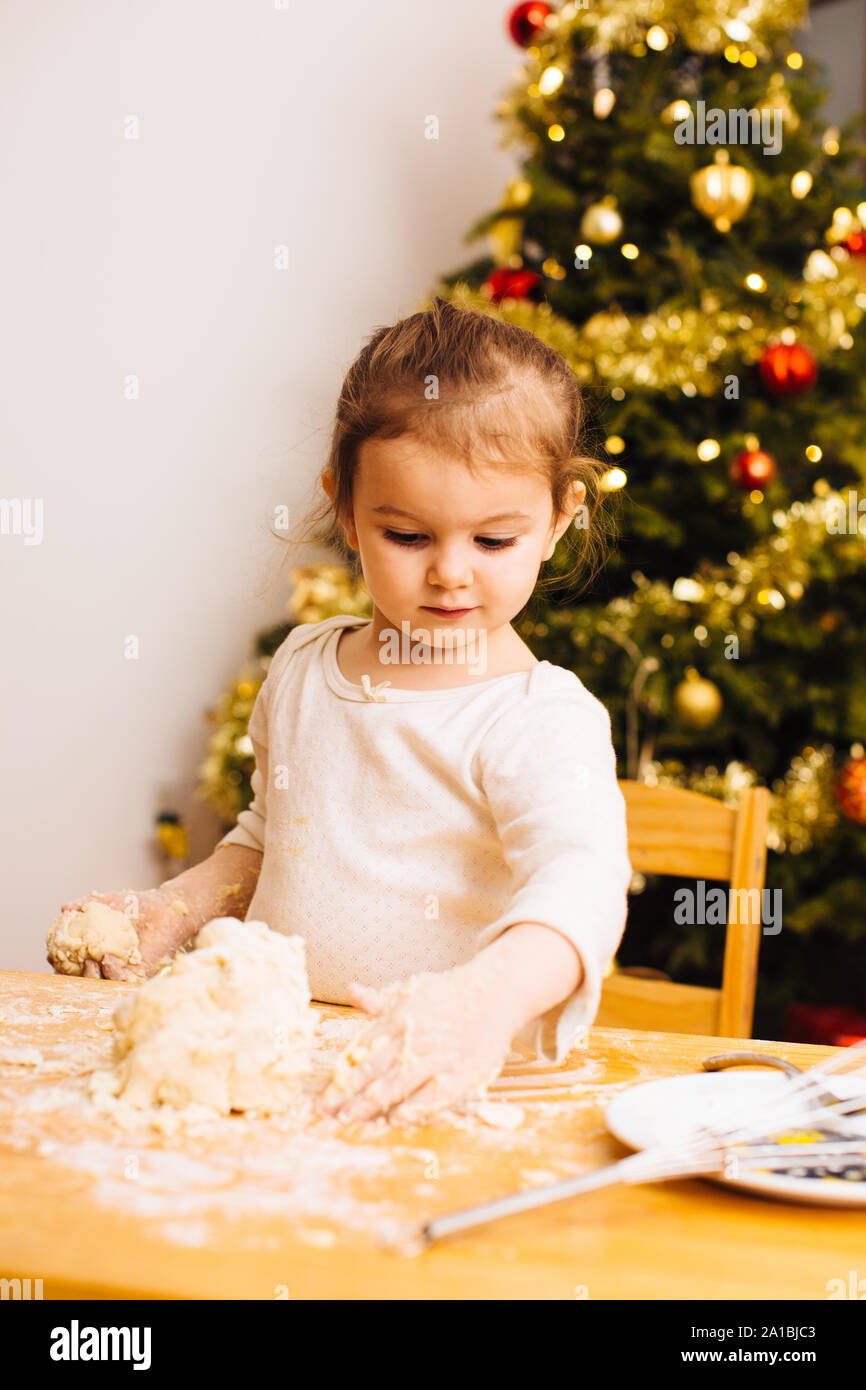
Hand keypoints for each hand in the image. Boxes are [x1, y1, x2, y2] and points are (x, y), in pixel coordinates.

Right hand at [55, 888, 191, 980]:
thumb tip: (63, 909)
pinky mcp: (140, 976)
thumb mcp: (107, 902)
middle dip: (69, 977)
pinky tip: (109, 959)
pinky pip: (122, 981)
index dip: (60, 964)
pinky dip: (112, 972)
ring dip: (90, 975)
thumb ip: (85, 904)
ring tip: (90, 960)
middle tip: (62, 968)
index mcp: (97, 950)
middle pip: (83, 979)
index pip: (73, 963)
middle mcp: (108, 965)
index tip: (51, 957)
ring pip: (100, 983)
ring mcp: (123, 972)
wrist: (167, 909)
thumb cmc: (138, 906)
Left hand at [314, 964, 518, 1125]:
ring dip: (372, 1102)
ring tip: (350, 1118)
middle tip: (325, 1112)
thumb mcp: (410, 991)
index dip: (340, 1074)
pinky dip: (415, 1107)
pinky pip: (435, 1094)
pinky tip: (397, 1118)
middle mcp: (415, 1037)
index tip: (322, 1095)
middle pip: (374, 1069)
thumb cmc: (447, 994)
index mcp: (399, 1018)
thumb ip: (378, 999)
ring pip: (399, 1082)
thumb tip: (351, 990)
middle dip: (347, 1092)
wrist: (494, 994)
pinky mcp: (463, 1072)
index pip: (362, 1051)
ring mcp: (439, 1056)